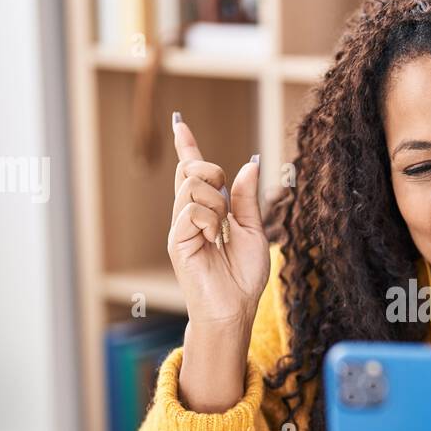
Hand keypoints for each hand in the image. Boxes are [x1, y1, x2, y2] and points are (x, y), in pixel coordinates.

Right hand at [169, 115, 270, 412]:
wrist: (235, 307)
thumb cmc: (244, 276)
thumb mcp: (253, 230)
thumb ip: (247, 199)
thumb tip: (249, 164)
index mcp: (207, 211)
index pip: (192, 172)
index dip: (187, 147)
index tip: (179, 123)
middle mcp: (189, 215)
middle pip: (193, 170)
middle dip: (213, 174)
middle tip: (226, 204)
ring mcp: (181, 227)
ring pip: (193, 186)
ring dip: (216, 202)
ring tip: (219, 230)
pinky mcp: (177, 240)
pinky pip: (192, 210)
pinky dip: (209, 220)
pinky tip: (211, 238)